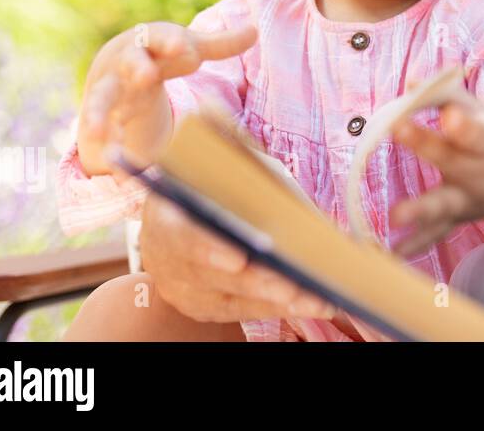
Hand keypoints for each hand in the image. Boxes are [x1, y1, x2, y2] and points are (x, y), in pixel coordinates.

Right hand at [80, 21, 256, 177]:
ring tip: (99, 135)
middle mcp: (129, 61)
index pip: (162, 37)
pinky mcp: (106, 110)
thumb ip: (221, 44)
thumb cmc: (162, 50)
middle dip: (138, 68)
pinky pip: (101, 127)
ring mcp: (113, 86)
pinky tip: (112, 168)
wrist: (117, 57)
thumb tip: (256, 30)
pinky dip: (105, 145)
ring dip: (99, 113)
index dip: (172, 42)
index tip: (183, 48)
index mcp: (153, 40)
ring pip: (102, 97)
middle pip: (131, 62)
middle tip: (145, 76)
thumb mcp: (189, 46)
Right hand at [139, 194, 336, 323]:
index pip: (183, 238)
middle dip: (257, 283)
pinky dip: (279, 308)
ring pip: (232, 302)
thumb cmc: (209, 188)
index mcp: (166, 218)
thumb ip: (251, 178)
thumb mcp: (223, 171)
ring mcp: (184, 290)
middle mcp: (167, 262)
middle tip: (294, 286)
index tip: (239, 259)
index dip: (209, 250)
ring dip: (278, 302)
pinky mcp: (204, 308)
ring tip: (317, 299)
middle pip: (213, 278)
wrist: (175, 218)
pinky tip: (314, 304)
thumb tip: (289, 193)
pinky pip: (243, 312)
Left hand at [387, 94, 483, 256]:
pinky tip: (391, 254)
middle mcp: (480, 172)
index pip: (475, 132)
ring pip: (444, 204)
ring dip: (419, 210)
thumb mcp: (482, 112)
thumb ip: (447, 95)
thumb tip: (411, 82)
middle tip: (397, 128)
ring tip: (394, 216)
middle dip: (425, 144)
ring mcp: (469, 199)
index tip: (448, 116)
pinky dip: (415, 244)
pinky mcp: (457, 218)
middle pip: (451, 159)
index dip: (462, 125)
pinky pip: (436, 232)